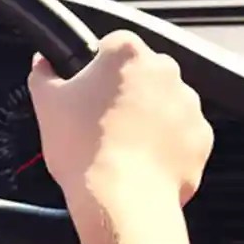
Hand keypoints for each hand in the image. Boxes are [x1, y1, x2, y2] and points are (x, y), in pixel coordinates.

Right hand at [28, 30, 212, 209]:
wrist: (122, 199)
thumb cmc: (84, 149)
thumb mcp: (46, 102)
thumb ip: (43, 72)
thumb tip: (42, 63)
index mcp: (126, 53)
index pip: (111, 44)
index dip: (95, 67)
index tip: (87, 89)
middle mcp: (164, 71)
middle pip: (141, 71)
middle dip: (125, 90)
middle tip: (100, 119)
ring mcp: (188, 104)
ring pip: (164, 101)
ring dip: (147, 114)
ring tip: (121, 143)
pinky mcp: (201, 136)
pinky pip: (182, 132)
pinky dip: (166, 141)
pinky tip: (141, 158)